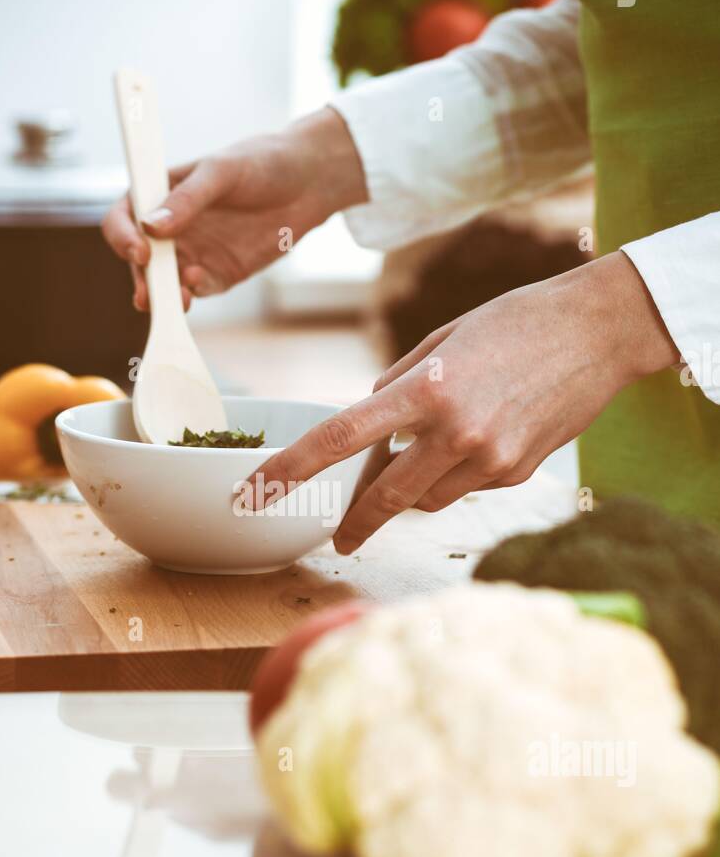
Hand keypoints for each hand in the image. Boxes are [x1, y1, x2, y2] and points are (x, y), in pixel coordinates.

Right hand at [102, 106, 366, 310]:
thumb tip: (151, 228)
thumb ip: (187, 200)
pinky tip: (198, 284)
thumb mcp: (221, 172)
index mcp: (159, 195)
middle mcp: (171, 227)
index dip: (123, 237)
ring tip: (175, 300)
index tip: (141, 252)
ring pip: (166, 282)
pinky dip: (194, 291)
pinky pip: (198, 289)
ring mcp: (194, 252)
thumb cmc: (260, 163)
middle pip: (141, 260)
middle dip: (142, 278)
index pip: (124, 219)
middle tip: (148, 295)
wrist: (307, 182)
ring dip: (164, 295)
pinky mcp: (219, 273)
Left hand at [246, 253, 678, 552]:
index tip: (257, 492)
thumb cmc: (517, 322)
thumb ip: (399, 385)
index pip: (342, 436)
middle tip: (340, 534)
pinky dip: (458, 475)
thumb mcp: (444, 338)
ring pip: (427, 500)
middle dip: (357, 520)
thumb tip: (371, 424)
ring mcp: (490, 459)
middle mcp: (456, 431)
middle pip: (385, 496)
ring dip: (413, 489)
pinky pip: (467, 489)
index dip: (293, 468)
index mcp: (427, 388)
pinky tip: (482, 439)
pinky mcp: (517, 473)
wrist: (599, 332)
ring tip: (430, 451)